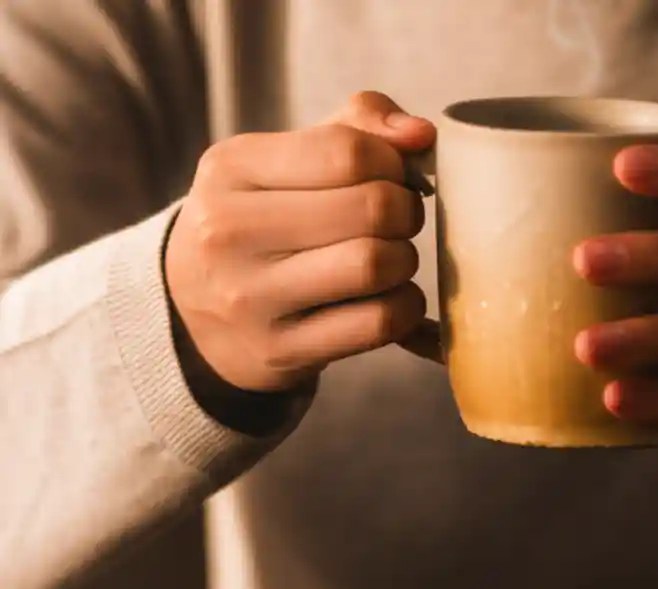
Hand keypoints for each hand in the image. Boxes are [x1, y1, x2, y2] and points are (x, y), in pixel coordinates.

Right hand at [166, 91, 433, 400]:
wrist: (194, 311)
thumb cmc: (264, 219)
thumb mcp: (286, 160)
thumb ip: (358, 126)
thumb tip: (421, 134)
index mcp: (231, 167)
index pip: (348, 151)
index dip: (393, 163)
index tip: (391, 177)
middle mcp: (229, 231)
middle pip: (372, 208)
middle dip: (406, 212)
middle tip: (398, 221)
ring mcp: (249, 298)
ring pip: (376, 265)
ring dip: (405, 261)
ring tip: (390, 258)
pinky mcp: (279, 350)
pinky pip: (379, 323)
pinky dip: (405, 308)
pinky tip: (390, 298)